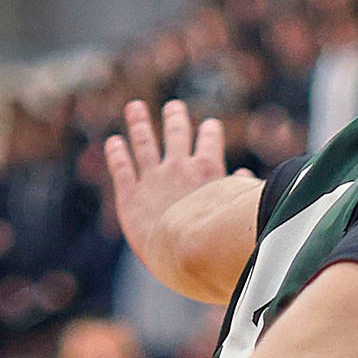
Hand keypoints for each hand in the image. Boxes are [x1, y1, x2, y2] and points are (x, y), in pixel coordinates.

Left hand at [104, 100, 228, 276]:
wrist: (188, 250)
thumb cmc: (221, 239)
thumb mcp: (239, 210)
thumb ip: (239, 189)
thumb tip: (244, 174)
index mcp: (208, 170)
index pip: (210, 141)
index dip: (210, 132)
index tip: (210, 125)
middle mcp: (179, 168)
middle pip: (176, 134)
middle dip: (174, 119)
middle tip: (173, 107)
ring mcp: (152, 180)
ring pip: (143, 143)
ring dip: (139, 124)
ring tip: (134, 108)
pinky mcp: (130, 196)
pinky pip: (121, 168)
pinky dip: (116, 153)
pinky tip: (114, 142)